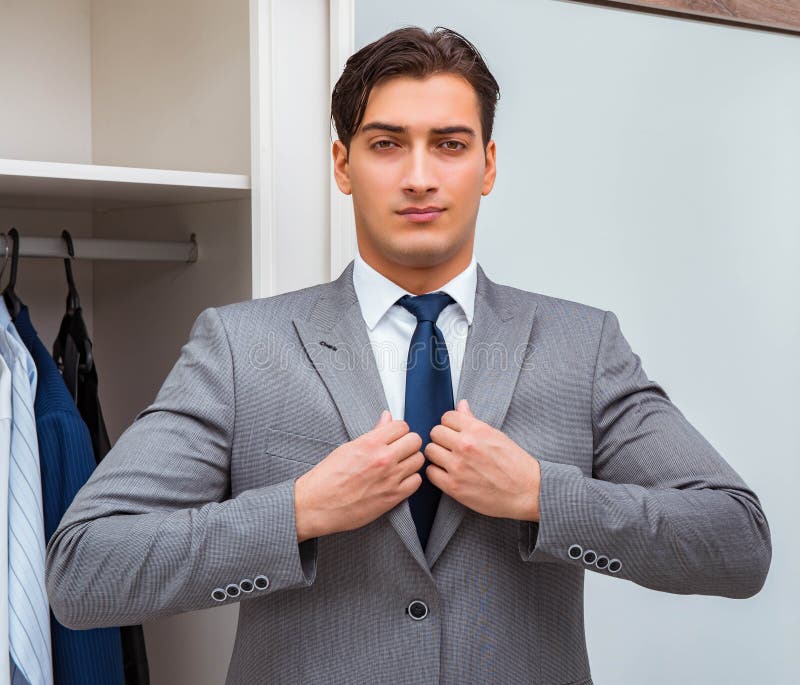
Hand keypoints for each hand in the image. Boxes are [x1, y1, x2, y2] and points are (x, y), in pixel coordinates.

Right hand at [294, 410, 423, 541]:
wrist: (317, 505)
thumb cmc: (327, 477)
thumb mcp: (348, 448)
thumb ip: (373, 433)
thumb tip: (387, 418)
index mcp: (370, 443)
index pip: (402, 426)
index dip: (399, 430)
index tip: (394, 436)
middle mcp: (383, 459)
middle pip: (415, 441)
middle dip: (408, 443)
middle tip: (399, 449)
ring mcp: (390, 478)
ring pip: (419, 460)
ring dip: (411, 461)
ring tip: (399, 465)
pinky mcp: (393, 497)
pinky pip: (417, 482)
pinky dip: (410, 480)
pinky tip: (399, 480)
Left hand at [425, 399, 540, 521]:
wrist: (526, 492)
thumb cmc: (515, 464)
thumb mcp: (496, 435)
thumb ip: (474, 421)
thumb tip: (462, 405)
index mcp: (477, 430)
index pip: (447, 417)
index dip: (450, 425)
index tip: (454, 432)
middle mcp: (465, 446)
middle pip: (435, 432)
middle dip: (442, 438)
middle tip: (451, 447)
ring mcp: (457, 467)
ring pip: (430, 451)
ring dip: (438, 455)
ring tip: (449, 460)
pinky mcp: (454, 486)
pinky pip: (431, 473)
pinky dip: (437, 473)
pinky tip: (448, 474)